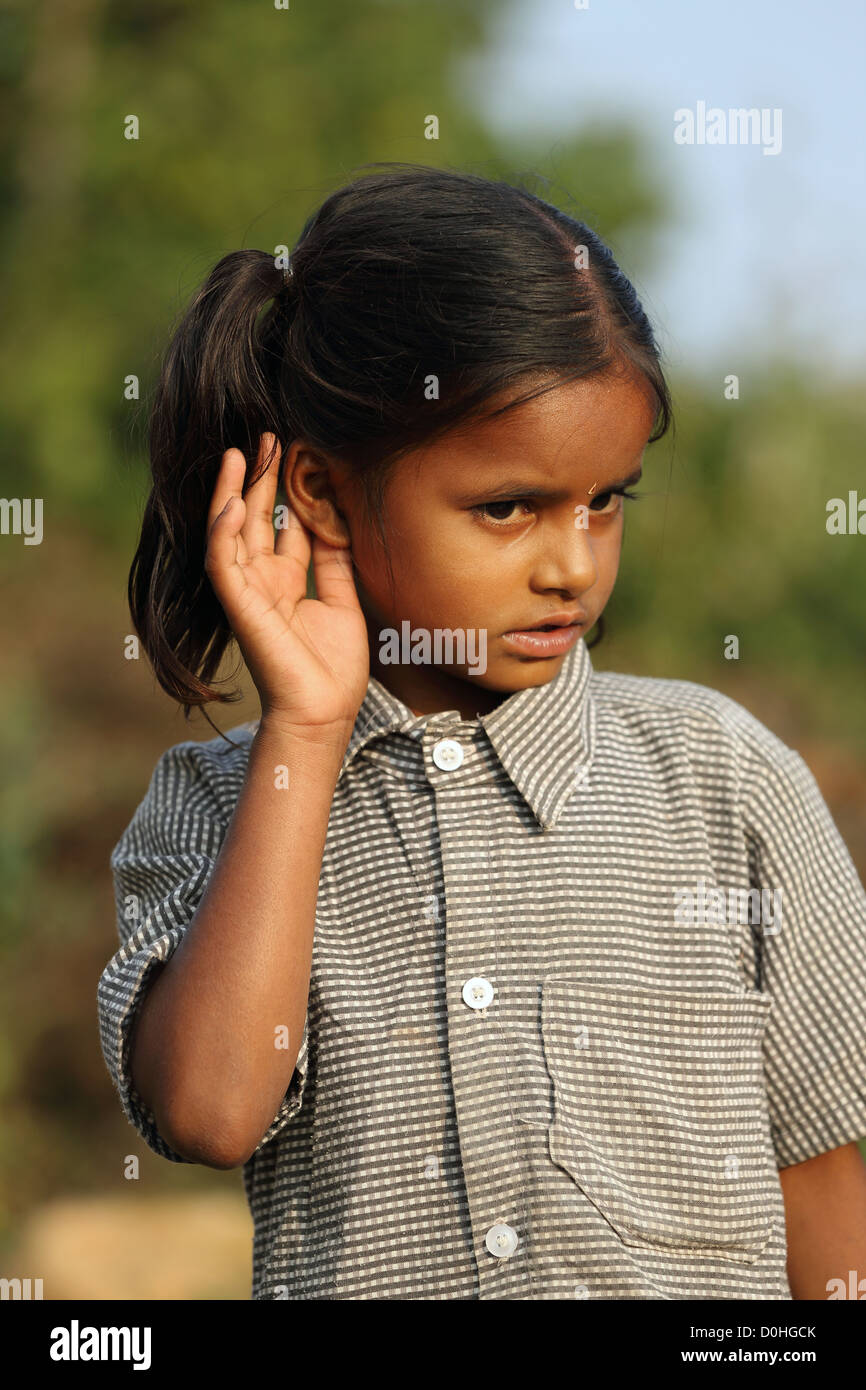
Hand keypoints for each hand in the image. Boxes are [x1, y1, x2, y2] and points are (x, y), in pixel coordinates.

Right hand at [204, 433, 369, 741]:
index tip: (299, 449)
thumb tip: (336, 519)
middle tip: (268, 435)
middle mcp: (263, 581)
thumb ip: (334, 561)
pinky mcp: (238, 606)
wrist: (324, 712)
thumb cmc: (334, 668)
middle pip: (256, 518)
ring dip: (233, 491)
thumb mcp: (343, 601)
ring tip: (239, 452)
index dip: (289, 488)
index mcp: (287, 581)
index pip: (283, 524)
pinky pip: (222, 562)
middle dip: (261, 477)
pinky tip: (233, 500)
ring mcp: (248, 592)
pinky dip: (224, 531)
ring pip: (230, 531)